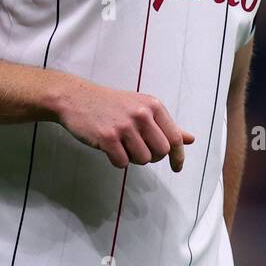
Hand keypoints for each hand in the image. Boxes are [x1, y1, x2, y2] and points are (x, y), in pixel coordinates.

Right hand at [52, 76, 194, 170]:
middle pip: (161, 152)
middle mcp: (141, 114)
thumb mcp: (142, 107)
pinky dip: (117, 161)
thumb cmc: (112, 105)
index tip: (177, 167)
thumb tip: (190, 139)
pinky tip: (110, 148)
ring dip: (133, 159)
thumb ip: (166, 125)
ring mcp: (124, 126)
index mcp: (153, 106)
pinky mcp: (107, 137)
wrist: (76, 98)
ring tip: (122, 145)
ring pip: (142, 159)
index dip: (178, 156)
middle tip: (139, 150)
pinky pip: (122, 163)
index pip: (174, 138)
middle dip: (152, 157)